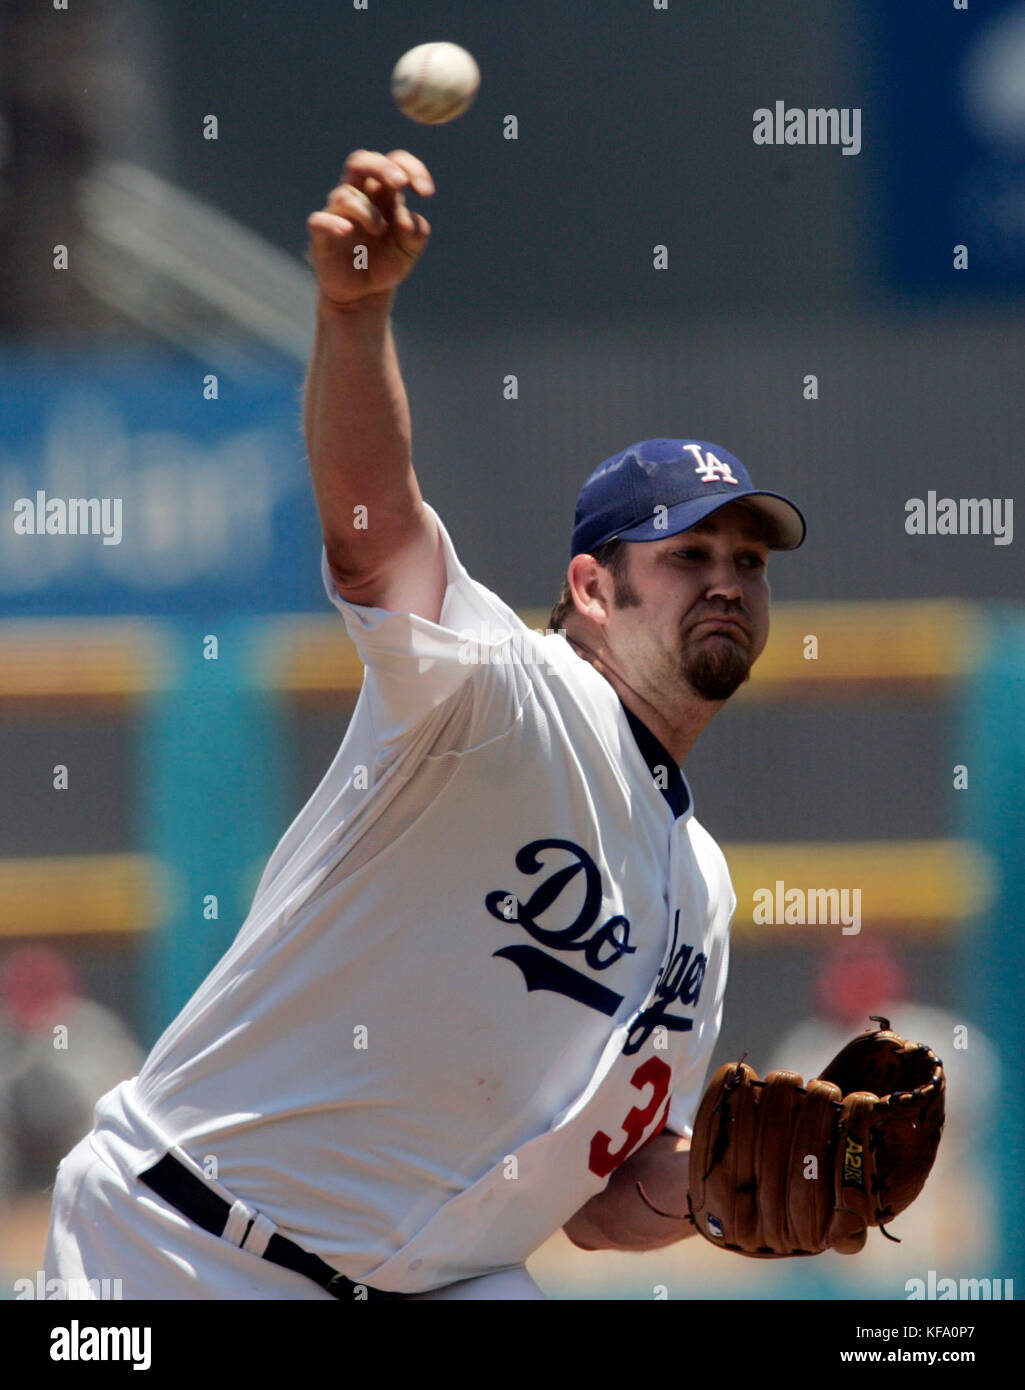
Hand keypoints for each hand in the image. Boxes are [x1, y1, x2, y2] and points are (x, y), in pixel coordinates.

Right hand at [306, 149, 433, 309]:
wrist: (363, 295)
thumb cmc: (385, 263)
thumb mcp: (409, 251)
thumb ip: (415, 234)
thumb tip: (405, 221)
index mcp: (383, 194)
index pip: (393, 162)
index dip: (411, 168)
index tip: (426, 193)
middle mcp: (358, 197)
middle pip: (361, 161)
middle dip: (382, 168)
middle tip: (400, 184)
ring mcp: (338, 214)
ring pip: (345, 194)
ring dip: (368, 210)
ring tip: (380, 231)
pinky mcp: (321, 236)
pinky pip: (319, 221)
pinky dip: (333, 224)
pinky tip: (347, 231)